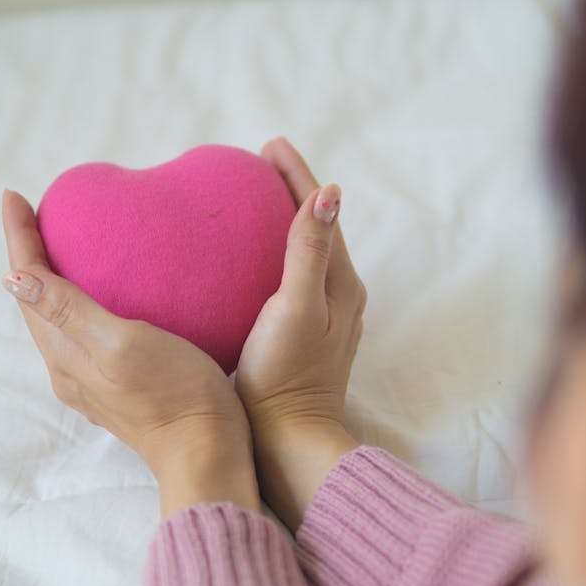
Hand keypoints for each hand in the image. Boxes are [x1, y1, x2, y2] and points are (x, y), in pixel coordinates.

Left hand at [0, 189, 258, 517]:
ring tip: (61, 245)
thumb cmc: (173, 392)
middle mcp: (69, 367)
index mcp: (65, 352)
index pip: (28, 284)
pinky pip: (83, 333)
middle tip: (33, 213)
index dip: (19, 238)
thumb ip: (68, 310)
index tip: (13, 195)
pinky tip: (105, 295)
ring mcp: (93, 380)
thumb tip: (12, 277)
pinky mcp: (119, 387)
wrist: (207, 453)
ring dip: (50, 279)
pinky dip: (78, 302)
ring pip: (57, 319)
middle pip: (36, 300)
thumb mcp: (120, 343)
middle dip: (28, 254)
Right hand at [234, 138, 364, 528]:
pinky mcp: (302, 335)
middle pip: (316, 226)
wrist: (287, 439)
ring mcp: (322, 316)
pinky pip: (290, 278)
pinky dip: (272, 255)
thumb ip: (309, 251)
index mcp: (340, 281)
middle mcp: (338, 294)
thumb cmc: (286, 375)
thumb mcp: (296, 307)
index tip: (269, 145)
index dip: (296, 175)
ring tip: (250, 202)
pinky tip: (244, 262)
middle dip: (291, 191)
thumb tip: (329, 193)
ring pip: (304, 252)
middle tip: (257, 165)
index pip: (321, 211)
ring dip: (282, 221)